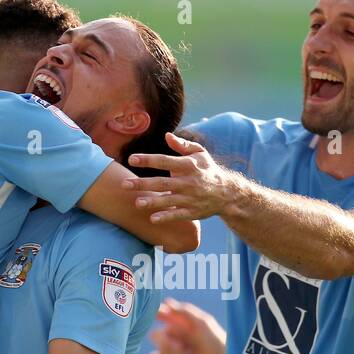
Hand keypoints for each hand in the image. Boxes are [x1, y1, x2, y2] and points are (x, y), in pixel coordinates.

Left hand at [123, 132, 238, 222]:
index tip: (131, 159)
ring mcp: (191, 198)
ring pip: (168, 200)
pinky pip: (178, 215)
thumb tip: (167, 135)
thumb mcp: (200, 154)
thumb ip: (183, 145)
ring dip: (153, 202)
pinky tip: (153, 219)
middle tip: (124, 184)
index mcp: (189, 165)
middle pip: (162, 183)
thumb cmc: (208, 170)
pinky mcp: (193, 212)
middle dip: (143, 183)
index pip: (165, 161)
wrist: (228, 193)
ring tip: (137, 202)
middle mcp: (189, 182)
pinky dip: (166, 217)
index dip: (148, 160)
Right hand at [148, 297, 226, 353]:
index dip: (154, 313)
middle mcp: (172, 333)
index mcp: (178, 320)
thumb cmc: (214, 337)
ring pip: (157, 345)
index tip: (159, 317)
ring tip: (185, 352)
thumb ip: (185, 311)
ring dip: (168, 349)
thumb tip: (166, 302)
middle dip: (164, 339)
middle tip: (180, 344)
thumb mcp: (202, 321)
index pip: (159, 313)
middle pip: (155, 333)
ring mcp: (170, 347)